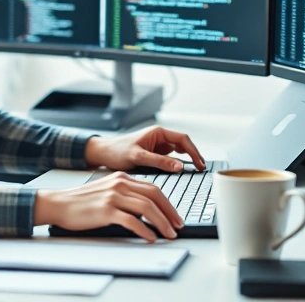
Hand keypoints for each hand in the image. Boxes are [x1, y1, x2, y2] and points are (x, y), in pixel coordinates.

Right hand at [33, 172, 181, 240]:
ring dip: (162, 223)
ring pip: (147, 208)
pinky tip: (150, 237)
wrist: (59, 203)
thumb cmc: (81, 201)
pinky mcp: (106, 210)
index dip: (168, 203)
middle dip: (170, 212)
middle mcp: (120, 184)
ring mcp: (113, 196)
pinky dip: (145, 230)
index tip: (175, 216)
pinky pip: (132, 221)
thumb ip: (125, 194)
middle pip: (154, 196)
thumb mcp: (106, 190)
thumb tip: (147, 209)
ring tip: (168, 234)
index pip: (153, 188)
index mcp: (122, 178)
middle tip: (177, 226)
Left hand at [84, 126, 205, 172]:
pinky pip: (169, 159)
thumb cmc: (117, 151)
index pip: (183, 139)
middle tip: (201, 169)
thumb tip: (179, 166)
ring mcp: (157, 146)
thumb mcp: (138, 157)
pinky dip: (176, 165)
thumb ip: (159, 161)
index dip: (194, 151)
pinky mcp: (154, 155)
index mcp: (157, 133)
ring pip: (177, 153)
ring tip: (195, 170)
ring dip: (187, 160)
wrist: (103, 154)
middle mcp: (159, 138)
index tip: (200, 164)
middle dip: (194, 155)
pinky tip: (180, 172)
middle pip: (183, 145)